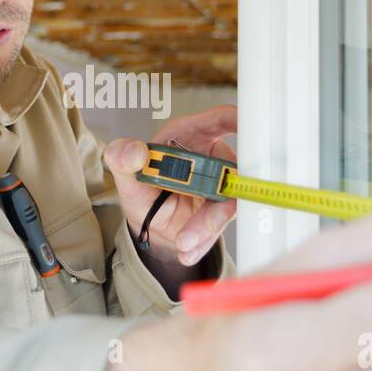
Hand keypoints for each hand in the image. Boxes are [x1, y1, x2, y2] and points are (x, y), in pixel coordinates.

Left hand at [102, 105, 238, 266]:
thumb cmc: (142, 184)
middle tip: (198, 216)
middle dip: (216, 195)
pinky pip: (221, 226)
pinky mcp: (223, 212)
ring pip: (228, 203)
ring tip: (182, 241)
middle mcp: (212, 159)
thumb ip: (122, 157)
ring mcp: (221, 186)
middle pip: (230, 169)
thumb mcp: (125, 171)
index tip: (249, 124)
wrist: (148, 221)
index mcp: (191, 136)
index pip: (219, 121)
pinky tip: (186, 252)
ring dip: (207, 225)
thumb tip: (134, 151)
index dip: (237, 119)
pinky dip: (203, 242)